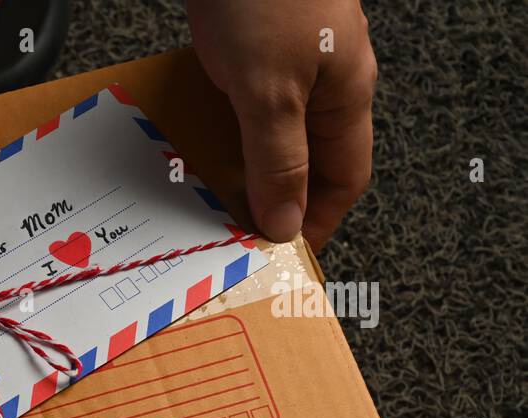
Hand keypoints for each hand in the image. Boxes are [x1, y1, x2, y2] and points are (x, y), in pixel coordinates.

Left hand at [186, 0, 377, 251]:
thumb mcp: (270, 93)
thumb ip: (278, 160)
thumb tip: (286, 221)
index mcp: (345, 96)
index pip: (342, 179)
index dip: (317, 220)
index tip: (285, 253)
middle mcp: (323, 78)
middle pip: (306, 157)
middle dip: (275, 196)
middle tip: (240, 231)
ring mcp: (289, 58)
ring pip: (272, 131)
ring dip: (243, 165)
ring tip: (210, 197)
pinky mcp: (254, 41)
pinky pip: (244, 102)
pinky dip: (223, 129)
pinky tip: (195, 141)